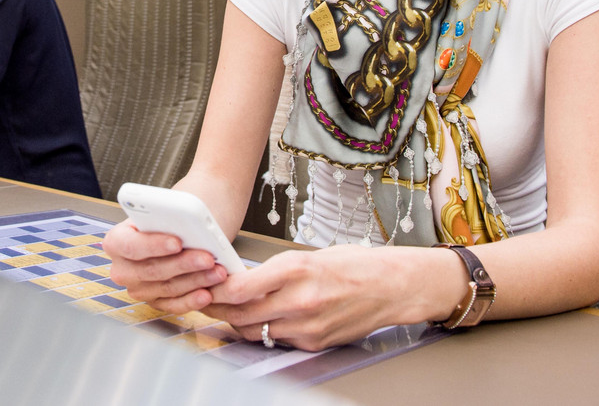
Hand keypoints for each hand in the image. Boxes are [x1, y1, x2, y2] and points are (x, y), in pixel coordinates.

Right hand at [103, 220, 228, 313]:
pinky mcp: (154, 302)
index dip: (154, 245)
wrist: (177, 231)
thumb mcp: (167, 212)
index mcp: (116, 241)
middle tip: (208, 258)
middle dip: (183, 264)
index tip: (178, 242)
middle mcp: (122, 268)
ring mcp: (137, 288)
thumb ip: (169, 217)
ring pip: (167, 287)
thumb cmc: (170, 218)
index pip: (130, 245)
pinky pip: (174, 305)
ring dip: (196, 280)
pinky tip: (207, 294)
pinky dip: (192, 300)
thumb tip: (185, 224)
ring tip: (217, 271)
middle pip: (152, 269)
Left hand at [204, 245, 421, 351]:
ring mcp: (307, 325)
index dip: (217, 288)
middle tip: (208, 299)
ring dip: (239, 321)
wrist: (391, 288)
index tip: (208, 283)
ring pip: (254, 330)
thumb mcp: (308, 255)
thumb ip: (274, 271)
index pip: (240, 287)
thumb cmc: (354, 265)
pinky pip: (277, 339)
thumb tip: (240, 279)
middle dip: (219, 308)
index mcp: (297, 268)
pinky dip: (266, 330)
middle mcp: (300, 300)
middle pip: (241, 313)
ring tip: (232, 309)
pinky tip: (264, 319)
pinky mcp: (314, 342)